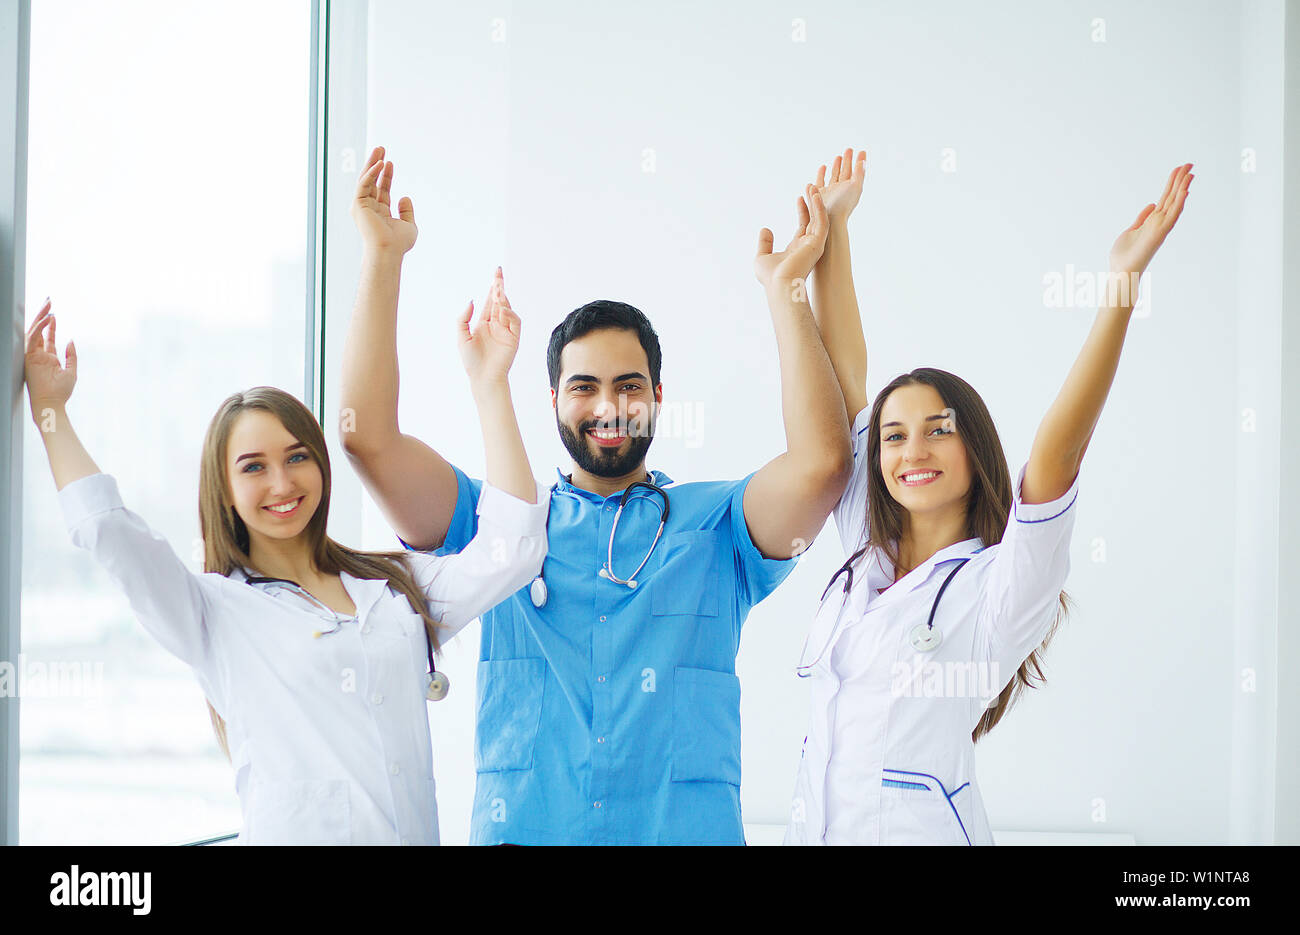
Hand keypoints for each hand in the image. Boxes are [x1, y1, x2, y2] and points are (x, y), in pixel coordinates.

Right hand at [24, 299, 76, 415]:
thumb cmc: (61, 392)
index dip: (51, 325)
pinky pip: (33, 338)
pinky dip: (39, 328)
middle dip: (43, 316)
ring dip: (40, 317)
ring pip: (34, 331)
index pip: (48, 338)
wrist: (52, 403)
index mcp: (49, 358)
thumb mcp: (71, 370)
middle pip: (40, 331)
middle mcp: (39, 355)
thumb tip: (70, 340)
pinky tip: (48, 319)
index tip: (54, 314)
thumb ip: (71, 355)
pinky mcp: (29, 357)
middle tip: (48, 301)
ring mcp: (33, 355)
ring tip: (47, 305)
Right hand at [352, 146, 416, 255]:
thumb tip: (405, 196)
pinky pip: (364, 184)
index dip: (386, 175)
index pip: (381, 189)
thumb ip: (406, 211)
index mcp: (379, 212)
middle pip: (371, 181)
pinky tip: (381, 163)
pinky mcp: (358, 204)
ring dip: (372, 163)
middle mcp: (369, 208)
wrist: (389, 251)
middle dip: (376, 164)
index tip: (390, 163)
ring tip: (379, 149)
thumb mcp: (408, 225)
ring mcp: (362, 206)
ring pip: (366, 179)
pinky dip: (372, 173)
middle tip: (381, 149)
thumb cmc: (399, 243)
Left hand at [457, 268, 520, 383]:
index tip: (496, 274)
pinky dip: (509, 313)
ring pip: (507, 308)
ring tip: (497, 292)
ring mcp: (506, 330)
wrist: (483, 377)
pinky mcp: (514, 338)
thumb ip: (464, 318)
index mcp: (483, 323)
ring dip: (502, 298)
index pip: (489, 301)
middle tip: (498, 272)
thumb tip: (472, 301)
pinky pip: (514, 321)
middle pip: (499, 300)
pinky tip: (501, 310)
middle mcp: (496, 324)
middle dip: (499, 286)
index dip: (493, 287)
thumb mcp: (461, 336)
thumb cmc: (471, 360)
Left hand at [754, 184, 827, 291]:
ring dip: (816, 202)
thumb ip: (764, 243)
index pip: (803, 226)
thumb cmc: (770, 277)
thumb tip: (765, 229)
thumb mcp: (762, 257)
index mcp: (797, 249)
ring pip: (818, 218)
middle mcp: (808, 246)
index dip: (803, 211)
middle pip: (812, 219)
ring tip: (813, 186)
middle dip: (811, 203)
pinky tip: (815, 196)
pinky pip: (821, 222)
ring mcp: (814, 245)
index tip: (800, 198)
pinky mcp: (818, 244)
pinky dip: (819, 209)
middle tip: (810, 186)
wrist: (779, 285)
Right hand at [813, 148, 865, 221]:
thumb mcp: (855, 187)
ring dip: (836, 165)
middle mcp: (842, 188)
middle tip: (849, 149)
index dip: (859, 161)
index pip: (856, 171)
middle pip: (846, 171)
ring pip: (834, 175)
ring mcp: (831, 191)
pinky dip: (822, 173)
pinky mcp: (820, 193)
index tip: (862, 151)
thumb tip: (863, 160)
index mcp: (851, 187)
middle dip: (848, 160)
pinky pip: (821, 181)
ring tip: (838, 157)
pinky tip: (823, 167)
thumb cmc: (844, 204)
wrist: (829, 218)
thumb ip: (859, 173)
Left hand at [1109, 162, 1191, 275]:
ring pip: (1174, 203)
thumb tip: (1151, 204)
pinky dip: (1179, 203)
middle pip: (1172, 197)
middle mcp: (1159, 223)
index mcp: (1152, 221)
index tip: (1179, 171)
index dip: (1172, 184)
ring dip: (1182, 187)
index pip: (1165, 199)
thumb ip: (1141, 218)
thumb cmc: (1124, 256)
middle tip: (1189, 164)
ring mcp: (1160, 227)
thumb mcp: (1131, 230)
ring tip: (1189, 171)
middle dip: (1180, 180)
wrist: (1121, 272)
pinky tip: (1185, 190)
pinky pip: (1172, 215)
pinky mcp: (1159, 233)